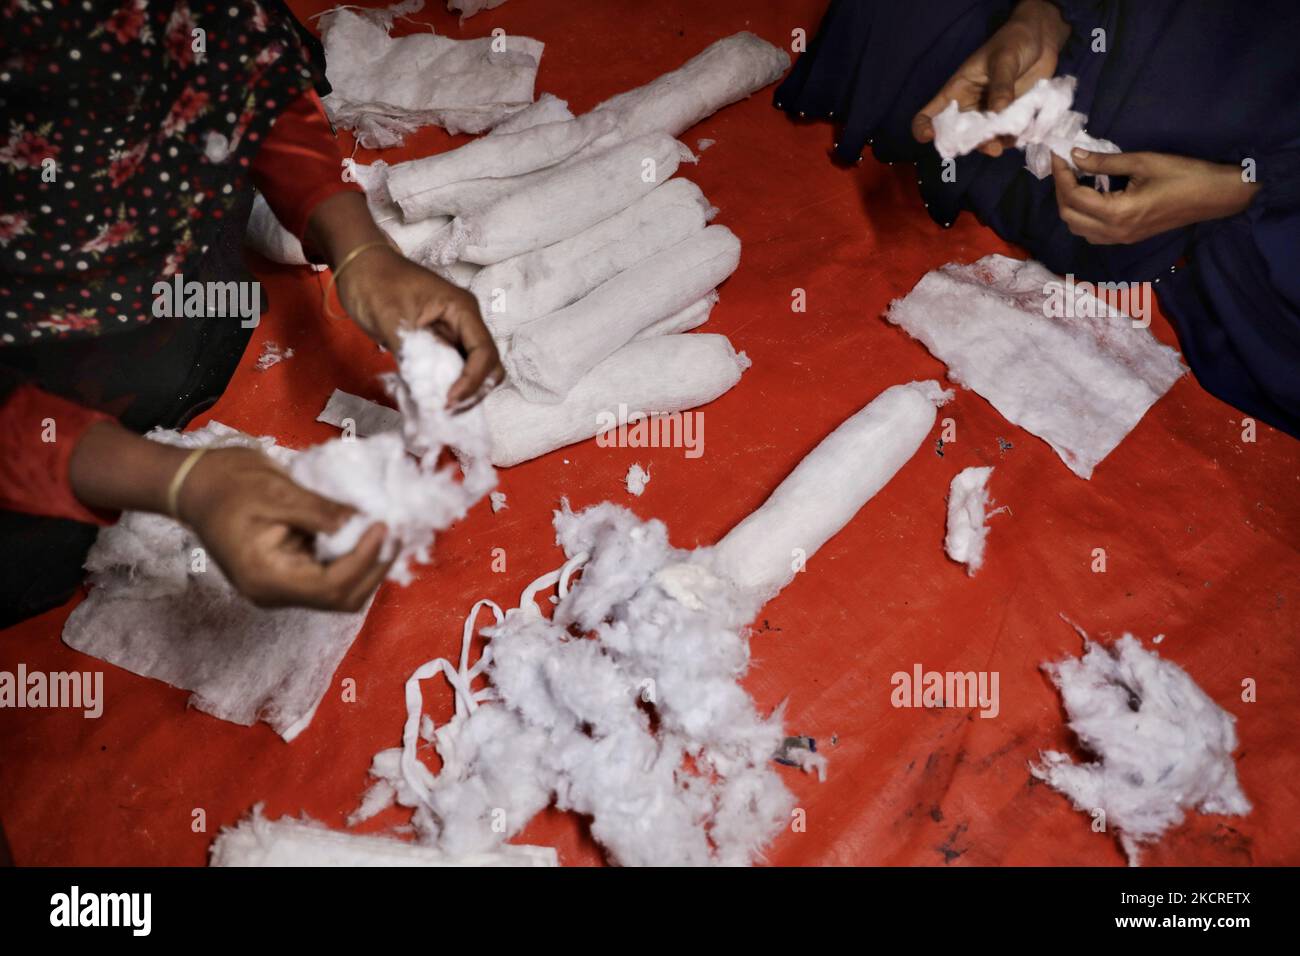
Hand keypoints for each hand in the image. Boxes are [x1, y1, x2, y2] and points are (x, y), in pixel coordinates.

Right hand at [177, 447, 391, 611]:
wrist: (194, 484)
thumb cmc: (227, 484)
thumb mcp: (278, 493)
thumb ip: (322, 513)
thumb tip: (363, 522)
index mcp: (265, 578)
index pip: (331, 586)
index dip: (365, 560)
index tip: (383, 526)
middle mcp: (274, 593)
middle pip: (340, 598)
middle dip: (374, 567)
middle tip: (395, 531)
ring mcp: (280, 587)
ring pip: (339, 592)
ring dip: (367, 565)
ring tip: (386, 531)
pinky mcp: (287, 574)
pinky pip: (329, 576)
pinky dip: (353, 559)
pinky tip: (367, 534)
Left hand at [335, 244, 503, 407]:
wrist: (358, 265)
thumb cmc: (374, 281)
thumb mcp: (390, 317)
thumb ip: (410, 353)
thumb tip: (423, 390)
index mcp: (462, 310)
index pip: (484, 353)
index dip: (472, 382)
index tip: (448, 402)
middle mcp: (465, 323)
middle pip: (487, 366)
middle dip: (473, 391)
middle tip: (445, 410)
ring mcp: (453, 334)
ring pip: (472, 371)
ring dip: (460, 392)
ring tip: (436, 409)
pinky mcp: (438, 343)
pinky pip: (450, 370)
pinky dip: (444, 387)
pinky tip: (427, 399)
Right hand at [912, 0, 1070, 155]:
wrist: (1041, 37)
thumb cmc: (1014, 40)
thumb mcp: (1004, 59)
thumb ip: (1001, 86)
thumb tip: (998, 115)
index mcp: (958, 91)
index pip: (931, 113)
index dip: (924, 127)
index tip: (930, 137)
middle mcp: (970, 106)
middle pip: (959, 135)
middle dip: (970, 144)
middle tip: (991, 145)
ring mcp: (991, 113)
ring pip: (984, 138)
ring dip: (994, 144)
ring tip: (1006, 142)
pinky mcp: (1010, 116)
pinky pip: (1007, 135)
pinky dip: (1013, 139)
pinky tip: (1022, 133)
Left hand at [1052, 150, 1259, 244]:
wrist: (1216, 197)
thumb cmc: (1184, 175)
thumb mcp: (1143, 162)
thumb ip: (1104, 162)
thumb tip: (1075, 155)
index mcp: (1118, 213)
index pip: (1073, 197)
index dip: (1061, 174)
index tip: (1057, 154)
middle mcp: (1114, 232)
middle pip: (1069, 216)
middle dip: (1061, 190)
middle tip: (1064, 166)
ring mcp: (1120, 239)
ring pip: (1077, 228)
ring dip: (1069, 205)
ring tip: (1074, 179)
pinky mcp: (1127, 239)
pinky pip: (1092, 233)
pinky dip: (1082, 216)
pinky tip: (1090, 195)